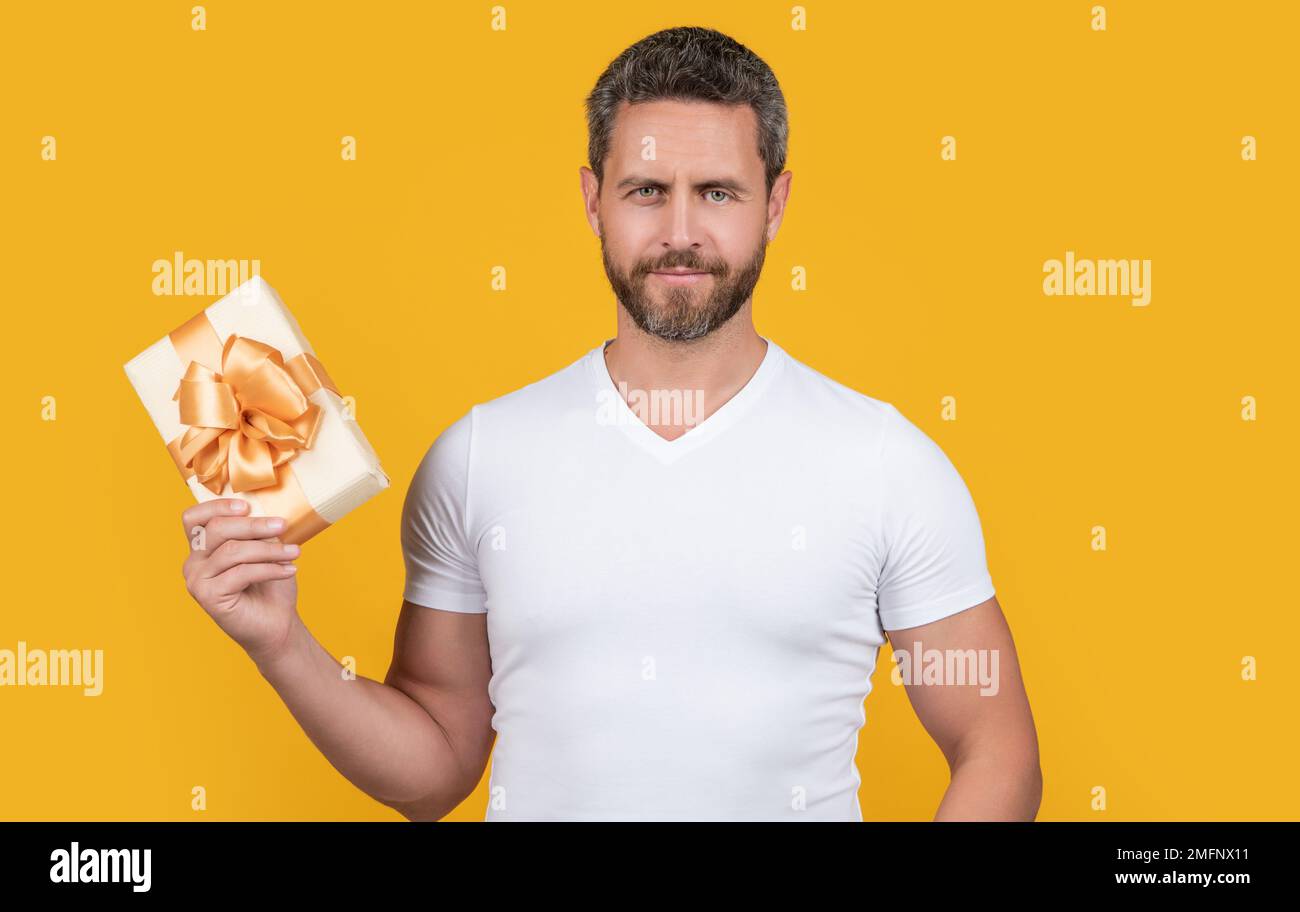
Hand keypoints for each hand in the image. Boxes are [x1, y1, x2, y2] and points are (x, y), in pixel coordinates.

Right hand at [180, 499, 301, 665]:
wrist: (276, 623)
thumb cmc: (269, 585)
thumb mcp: (265, 550)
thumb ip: (257, 531)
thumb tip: (267, 510)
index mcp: (202, 547)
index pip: (193, 518)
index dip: (216, 506)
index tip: (247, 506)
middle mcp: (193, 563)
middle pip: (215, 529)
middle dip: (253, 525)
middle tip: (282, 525)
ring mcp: (197, 580)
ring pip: (232, 551)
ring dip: (269, 549)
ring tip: (294, 552)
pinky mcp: (208, 596)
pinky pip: (241, 573)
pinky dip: (269, 569)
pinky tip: (289, 570)